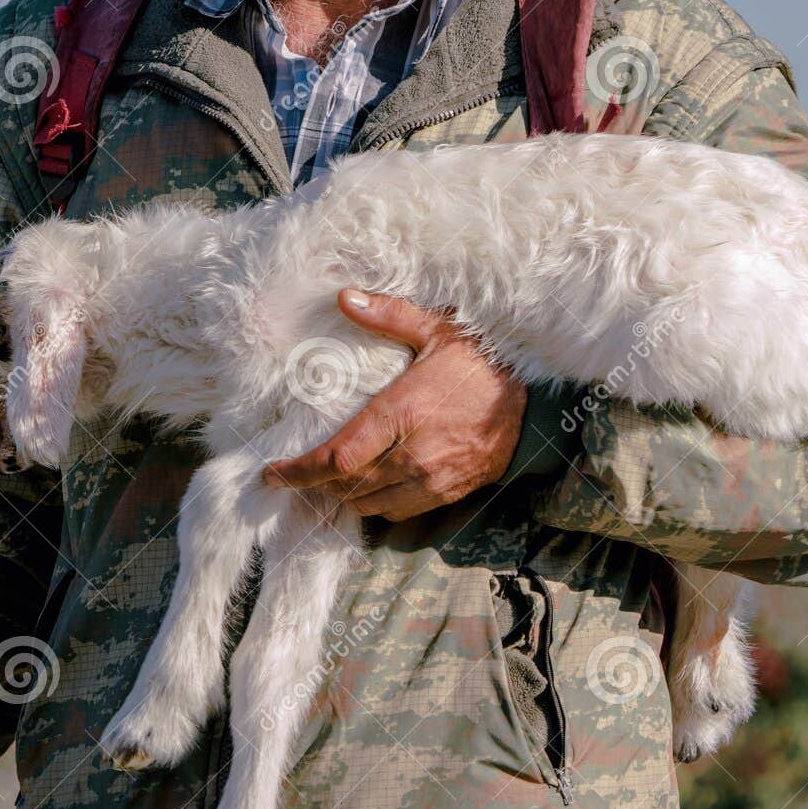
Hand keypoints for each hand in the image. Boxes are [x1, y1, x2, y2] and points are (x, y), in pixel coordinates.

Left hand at [264, 290, 526, 520]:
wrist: (535, 404)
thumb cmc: (481, 364)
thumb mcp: (437, 331)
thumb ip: (388, 316)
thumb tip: (345, 297)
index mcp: (401, 413)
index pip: (336, 457)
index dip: (298, 471)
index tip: (272, 474)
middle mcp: (411, 453)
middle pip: (346, 486)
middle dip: (317, 484)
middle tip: (298, 473)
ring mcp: (430, 479)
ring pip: (368, 504)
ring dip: (345, 495)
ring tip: (331, 481)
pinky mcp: (446, 494)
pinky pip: (397, 511)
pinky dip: (377, 504)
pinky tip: (370, 487)